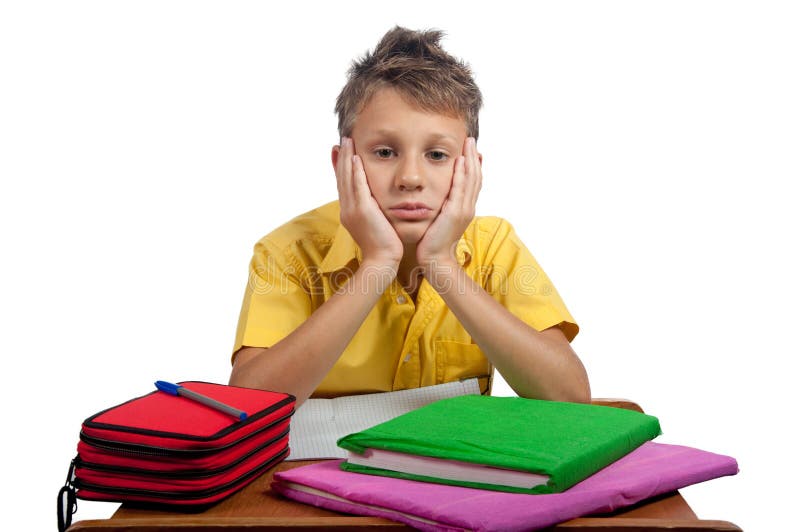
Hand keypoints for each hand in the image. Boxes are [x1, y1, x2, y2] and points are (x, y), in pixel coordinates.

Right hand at [335, 137, 403, 264]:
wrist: (382, 261)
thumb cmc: (383, 246)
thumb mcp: (375, 225)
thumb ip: (372, 212)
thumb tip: (375, 202)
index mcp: (349, 212)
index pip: (343, 184)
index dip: (341, 167)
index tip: (340, 152)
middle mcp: (347, 209)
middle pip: (342, 178)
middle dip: (341, 158)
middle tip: (341, 140)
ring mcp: (353, 210)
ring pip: (347, 178)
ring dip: (347, 158)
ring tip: (347, 141)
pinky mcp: (363, 211)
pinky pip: (358, 186)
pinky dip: (356, 171)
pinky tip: (356, 158)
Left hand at [417, 137, 481, 269]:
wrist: (435, 259)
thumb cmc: (433, 242)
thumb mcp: (440, 221)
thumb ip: (442, 207)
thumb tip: (439, 198)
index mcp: (465, 208)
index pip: (472, 182)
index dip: (473, 165)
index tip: (471, 150)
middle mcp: (468, 207)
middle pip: (475, 177)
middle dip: (474, 157)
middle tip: (471, 140)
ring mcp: (463, 209)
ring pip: (471, 179)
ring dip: (470, 159)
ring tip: (468, 143)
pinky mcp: (455, 212)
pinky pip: (460, 188)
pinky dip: (461, 173)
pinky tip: (460, 160)